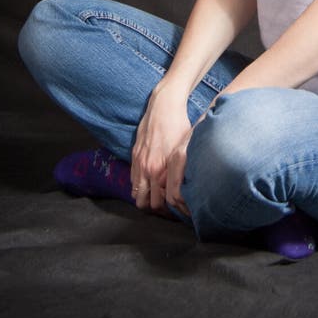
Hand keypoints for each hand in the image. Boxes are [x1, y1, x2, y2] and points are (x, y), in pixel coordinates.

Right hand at [130, 81, 192, 213]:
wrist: (164, 106)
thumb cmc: (179, 126)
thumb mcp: (185, 151)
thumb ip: (180, 172)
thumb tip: (183, 190)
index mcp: (161, 171)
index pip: (159, 204)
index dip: (168, 211)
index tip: (176, 210)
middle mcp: (148, 170)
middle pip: (145, 204)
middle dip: (156, 209)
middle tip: (167, 208)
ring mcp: (139, 163)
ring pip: (136, 194)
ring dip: (145, 198)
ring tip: (158, 198)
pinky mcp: (134, 155)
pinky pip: (132, 180)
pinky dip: (139, 186)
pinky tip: (150, 184)